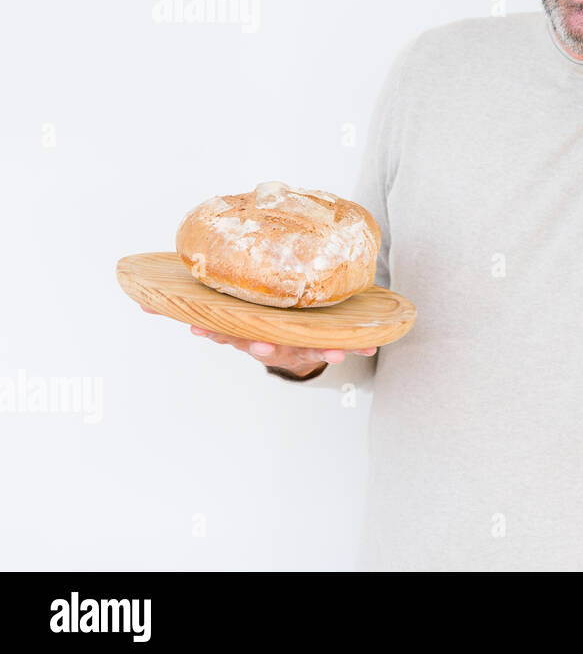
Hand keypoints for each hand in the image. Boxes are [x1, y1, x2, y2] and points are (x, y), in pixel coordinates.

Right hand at [139, 303, 375, 375]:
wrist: (296, 336)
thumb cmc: (262, 318)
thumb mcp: (230, 310)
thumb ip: (193, 304)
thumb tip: (141, 301)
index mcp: (245, 331)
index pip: (227, 333)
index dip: (216, 333)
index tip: (202, 333)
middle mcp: (269, 343)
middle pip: (265, 347)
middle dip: (264, 346)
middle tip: (263, 346)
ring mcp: (296, 346)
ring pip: (308, 350)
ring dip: (319, 351)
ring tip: (333, 352)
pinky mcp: (322, 344)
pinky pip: (340, 344)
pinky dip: (357, 345)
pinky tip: (370, 346)